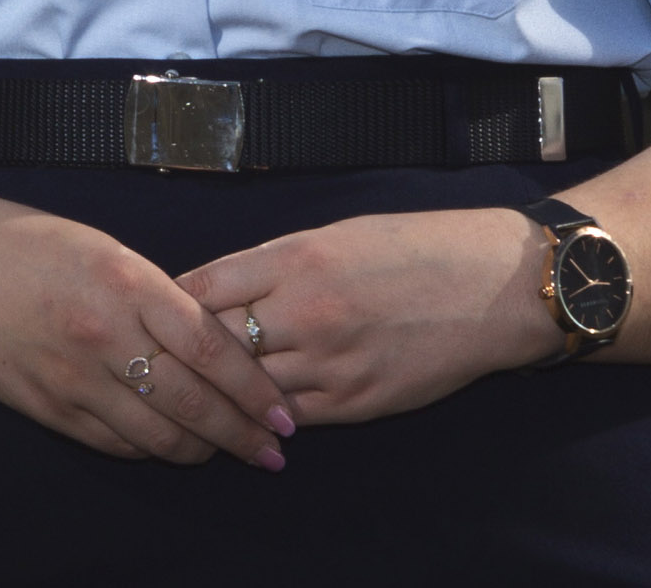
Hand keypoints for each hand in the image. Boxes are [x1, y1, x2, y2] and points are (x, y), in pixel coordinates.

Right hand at [0, 181, 294, 467]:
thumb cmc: (36, 246)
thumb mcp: (110, 253)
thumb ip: (162, 299)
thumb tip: (217, 346)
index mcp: (128, 285)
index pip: (212, 349)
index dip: (256, 389)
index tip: (284, 414)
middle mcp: (104, 335)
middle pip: (192, 402)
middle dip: (242, 434)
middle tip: (273, 451)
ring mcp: (73, 377)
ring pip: (156, 434)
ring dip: (200, 449)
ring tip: (228, 452)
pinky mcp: (47, 407)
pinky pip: (115, 443)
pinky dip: (151, 449)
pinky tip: (170, 445)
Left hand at [177, 207, 560, 425]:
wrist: (493, 288)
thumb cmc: (417, 248)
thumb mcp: (338, 235)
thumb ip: (276, 264)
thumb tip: (220, 288)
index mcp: (297, 258)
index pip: (202, 288)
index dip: (173, 304)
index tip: (157, 312)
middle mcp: (306, 311)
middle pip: (215, 342)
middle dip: (188, 351)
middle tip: (166, 359)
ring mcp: (331, 362)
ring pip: (247, 387)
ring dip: (224, 391)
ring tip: (199, 393)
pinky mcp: (356, 401)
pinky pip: (289, 416)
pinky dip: (267, 412)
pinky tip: (253, 410)